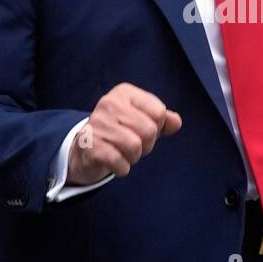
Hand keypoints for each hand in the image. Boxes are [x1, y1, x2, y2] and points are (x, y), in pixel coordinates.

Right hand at [68, 82, 182, 185]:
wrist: (86, 148)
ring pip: (135, 146)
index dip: (157, 127)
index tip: (143, 131)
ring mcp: (97, 123)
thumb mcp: (143, 121)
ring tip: (123, 153)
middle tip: (133, 145)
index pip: (159, 112)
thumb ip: (163, 120)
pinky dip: (122, 168)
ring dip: (133, 157)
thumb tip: (176, 122)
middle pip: (149, 130)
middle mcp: (109, 103)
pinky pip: (119, 162)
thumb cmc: (120, 132)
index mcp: (125, 93)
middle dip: (147, 145)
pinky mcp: (89, 144)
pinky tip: (115, 163)